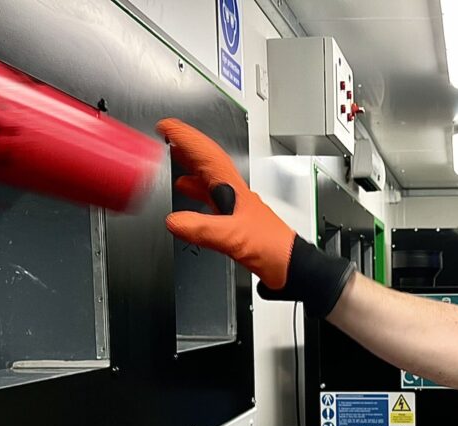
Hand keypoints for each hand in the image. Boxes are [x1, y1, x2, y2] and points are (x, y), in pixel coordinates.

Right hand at [155, 118, 294, 288]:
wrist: (291, 267)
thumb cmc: (273, 247)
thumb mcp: (233, 237)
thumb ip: (201, 228)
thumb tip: (174, 221)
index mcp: (234, 189)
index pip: (207, 154)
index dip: (186, 137)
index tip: (168, 126)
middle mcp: (234, 194)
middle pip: (207, 163)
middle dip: (186, 148)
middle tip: (166, 139)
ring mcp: (236, 208)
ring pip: (209, 181)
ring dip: (191, 171)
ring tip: (173, 165)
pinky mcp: (236, 223)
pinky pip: (212, 204)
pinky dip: (197, 198)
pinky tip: (189, 204)